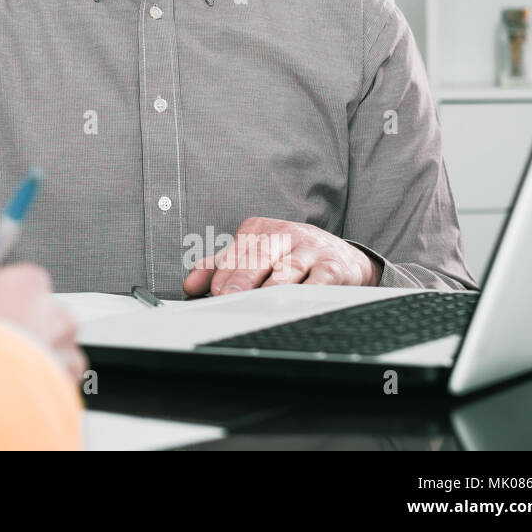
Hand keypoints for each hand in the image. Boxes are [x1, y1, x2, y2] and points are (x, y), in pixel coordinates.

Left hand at [182, 217, 381, 296]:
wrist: (341, 256)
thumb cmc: (289, 255)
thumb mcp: (254, 255)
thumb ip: (220, 267)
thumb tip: (189, 284)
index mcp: (259, 229)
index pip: (238, 251)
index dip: (225, 271)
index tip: (213, 291)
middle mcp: (284, 235)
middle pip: (260, 256)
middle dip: (243, 276)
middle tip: (228, 295)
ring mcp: (310, 249)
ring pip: (289, 267)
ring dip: (274, 285)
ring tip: (261, 301)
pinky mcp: (334, 266)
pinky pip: (322, 278)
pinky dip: (310, 290)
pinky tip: (299, 302)